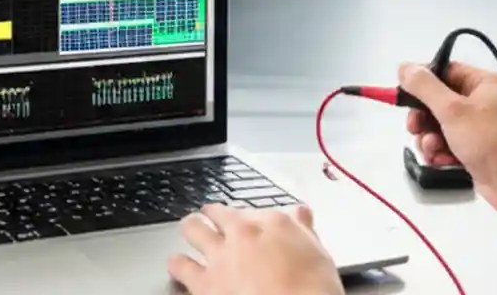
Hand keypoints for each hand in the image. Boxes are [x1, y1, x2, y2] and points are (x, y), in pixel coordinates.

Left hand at [168, 204, 342, 294]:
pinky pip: (179, 267)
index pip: (255, 209)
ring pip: (192, 229)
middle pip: (217, 211)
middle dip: (213, 214)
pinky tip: (177, 268)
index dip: (252, 217)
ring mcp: (220, 257)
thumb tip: (302, 214)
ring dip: (192, 230)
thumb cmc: (312, 291)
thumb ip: (304, 230)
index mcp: (273, 223)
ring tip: (191, 233)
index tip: (252, 223)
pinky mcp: (204, 283)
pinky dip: (177, 266)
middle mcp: (242, 233)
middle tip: (212, 218)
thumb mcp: (319, 255)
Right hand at [399, 62, 496, 216]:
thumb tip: (405, 67)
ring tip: (433, 150)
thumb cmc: (490, 140)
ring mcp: (481, 127)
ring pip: (441, 125)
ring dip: (430, 138)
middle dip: (424, 118)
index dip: (422, 83)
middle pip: (439, 101)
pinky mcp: (478, 150)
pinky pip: (450, 144)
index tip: (404, 97)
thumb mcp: (452, 109)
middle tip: (415, 129)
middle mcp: (484, 101)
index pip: (445, 72)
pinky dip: (441, 152)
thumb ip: (424, 87)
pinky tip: (441, 161)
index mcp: (484, 83)